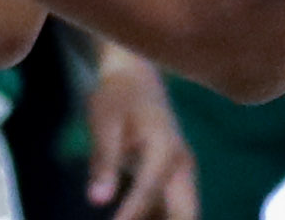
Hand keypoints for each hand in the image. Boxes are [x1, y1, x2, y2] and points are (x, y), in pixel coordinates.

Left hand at [85, 43, 197, 219]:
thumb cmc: (117, 99)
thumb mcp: (104, 123)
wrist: (135, 79)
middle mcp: (182, 164)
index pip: (148, 192)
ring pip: (184, 214)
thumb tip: (97, 201)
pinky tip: (133, 217)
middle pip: (187, 213)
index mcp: (165, 148)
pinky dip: (160, 219)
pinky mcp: (176, 180)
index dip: (128, 217)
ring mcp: (183, 174)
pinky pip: (173, 210)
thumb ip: (103, 162)